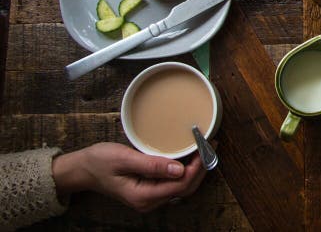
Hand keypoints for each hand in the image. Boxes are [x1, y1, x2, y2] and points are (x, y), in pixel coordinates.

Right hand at [51, 143, 206, 211]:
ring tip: (205, 148)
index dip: (197, 168)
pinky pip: (173, 184)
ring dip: (195, 170)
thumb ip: (151, 165)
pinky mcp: (149, 190)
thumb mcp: (124, 159)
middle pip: (185, 189)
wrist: (82, 169)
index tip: (205, 148)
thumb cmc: (100, 162)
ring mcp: (149, 198)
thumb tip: (179, 168)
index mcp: (143, 196)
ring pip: (181, 187)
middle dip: (201, 168)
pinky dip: (185, 171)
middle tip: (211, 145)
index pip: (180, 185)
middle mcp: (148, 201)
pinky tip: (190, 157)